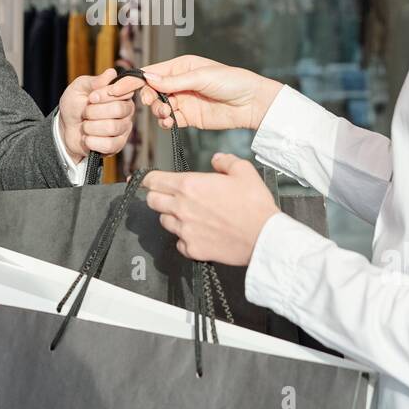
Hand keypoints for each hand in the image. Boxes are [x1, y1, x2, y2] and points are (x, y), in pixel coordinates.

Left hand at [58, 68, 135, 162]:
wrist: (66, 129)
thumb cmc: (74, 106)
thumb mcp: (78, 88)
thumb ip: (93, 81)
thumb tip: (110, 74)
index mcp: (120, 93)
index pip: (125, 90)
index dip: (105, 94)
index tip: (91, 97)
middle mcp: (126, 110)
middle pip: (118, 109)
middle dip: (94, 111)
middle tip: (85, 112)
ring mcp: (123, 128)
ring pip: (112, 127)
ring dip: (91, 126)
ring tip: (85, 125)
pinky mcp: (117, 145)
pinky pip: (109, 144)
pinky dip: (92, 141)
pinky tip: (87, 138)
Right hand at [101, 54, 281, 131]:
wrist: (251, 103)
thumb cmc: (231, 82)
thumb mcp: (201, 77)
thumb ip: (174, 80)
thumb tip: (148, 77)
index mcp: (181, 66)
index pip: (152, 72)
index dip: (135, 80)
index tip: (118, 89)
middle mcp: (179, 83)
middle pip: (151, 91)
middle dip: (147, 98)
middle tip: (151, 103)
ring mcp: (183, 100)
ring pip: (159, 106)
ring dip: (157, 111)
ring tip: (166, 114)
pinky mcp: (189, 117)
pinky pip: (170, 120)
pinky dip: (166, 122)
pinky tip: (170, 122)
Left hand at [142, 153, 278, 265]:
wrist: (264, 237)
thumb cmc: (255, 204)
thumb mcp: (243, 171)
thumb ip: (225, 161)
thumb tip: (216, 159)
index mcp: (189, 185)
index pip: (153, 180)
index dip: (147, 178)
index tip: (143, 179)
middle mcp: (181, 208)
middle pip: (152, 201)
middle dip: (157, 196)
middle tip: (169, 195)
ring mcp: (185, 230)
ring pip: (164, 221)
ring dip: (171, 216)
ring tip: (189, 214)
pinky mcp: (192, 248)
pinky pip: (178, 242)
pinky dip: (184, 237)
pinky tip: (198, 232)